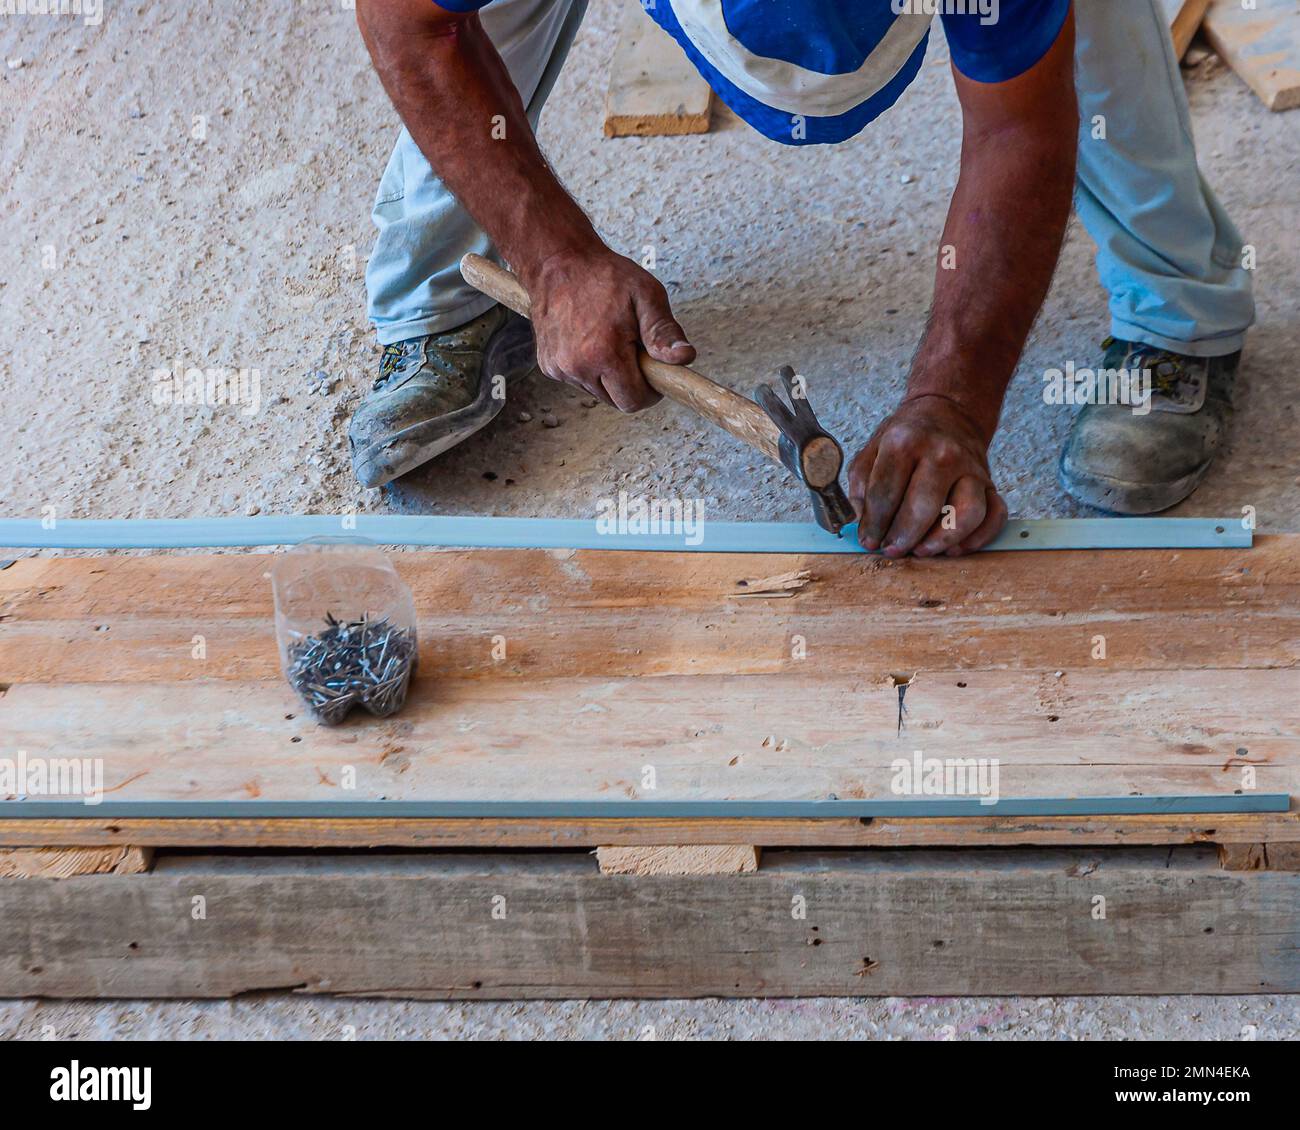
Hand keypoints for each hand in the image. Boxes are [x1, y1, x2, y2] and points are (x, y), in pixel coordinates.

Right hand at [521, 246, 694, 411]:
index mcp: (604, 353)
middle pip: (617, 401)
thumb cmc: (605, 276)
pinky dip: (589, 368)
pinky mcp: (548, 367)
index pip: (634, 401)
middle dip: (631, 384)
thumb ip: (664, 332)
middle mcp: (578, 366)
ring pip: (598, 392)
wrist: (558, 262)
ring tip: (608, 340)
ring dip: (609, 375)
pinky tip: (587, 341)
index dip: (650, 391)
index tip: (653, 371)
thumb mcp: (645, 295)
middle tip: (633, 350)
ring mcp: (560, 368)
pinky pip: (579, 381)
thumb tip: (685, 358)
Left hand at [847, 395, 1006, 557]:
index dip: (874, 525)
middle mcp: (942, 453)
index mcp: (905, 442)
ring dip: (942, 540)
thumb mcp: (873, 450)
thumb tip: (860, 524)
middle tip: (892, 550)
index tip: (869, 541)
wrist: (948, 413)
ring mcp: (971, 468)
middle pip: (923, 507)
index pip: (885, 494)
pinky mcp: (990, 483)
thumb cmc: (907, 437)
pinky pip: (995, 516)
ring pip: (966, 514)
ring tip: (921, 550)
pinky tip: (955, 548)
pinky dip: (978, 538)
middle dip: (903, 537)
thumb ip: (861, 486)